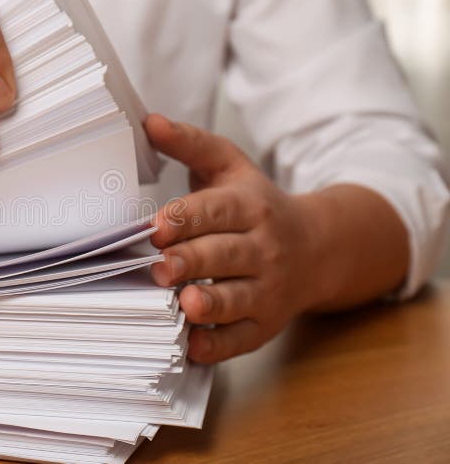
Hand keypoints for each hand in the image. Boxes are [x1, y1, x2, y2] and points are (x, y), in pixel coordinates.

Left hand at [144, 114, 328, 363]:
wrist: (317, 247)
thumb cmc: (258, 205)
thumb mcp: (230, 166)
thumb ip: (190, 144)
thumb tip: (149, 121)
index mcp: (251, 206)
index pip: (216, 211)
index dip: (185, 218)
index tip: (155, 226)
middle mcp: (263, 249)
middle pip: (224, 255)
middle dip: (191, 261)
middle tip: (159, 267)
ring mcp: (268, 289)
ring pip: (236, 299)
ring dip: (210, 304)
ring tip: (184, 304)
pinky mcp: (266, 323)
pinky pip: (242, 339)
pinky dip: (219, 346)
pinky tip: (193, 345)